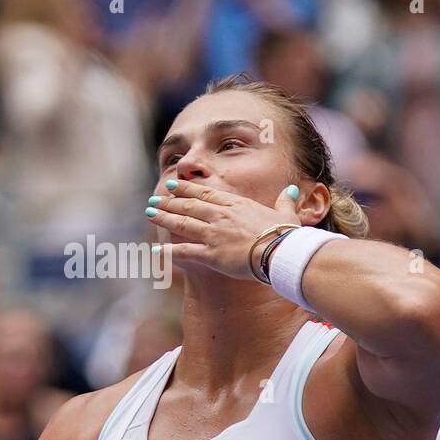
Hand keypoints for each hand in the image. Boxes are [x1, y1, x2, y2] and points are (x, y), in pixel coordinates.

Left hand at [145, 178, 306, 280]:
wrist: (282, 252)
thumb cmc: (287, 235)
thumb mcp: (286, 214)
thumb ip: (284, 201)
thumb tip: (290, 190)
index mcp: (236, 205)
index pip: (206, 193)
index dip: (187, 188)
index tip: (173, 184)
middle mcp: (221, 216)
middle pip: (189, 206)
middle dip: (169, 203)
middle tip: (153, 200)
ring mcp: (214, 234)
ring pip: (182, 224)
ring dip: (164, 219)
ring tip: (149, 215)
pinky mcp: (212, 254)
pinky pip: (186, 252)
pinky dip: (169, 252)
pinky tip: (156, 251)